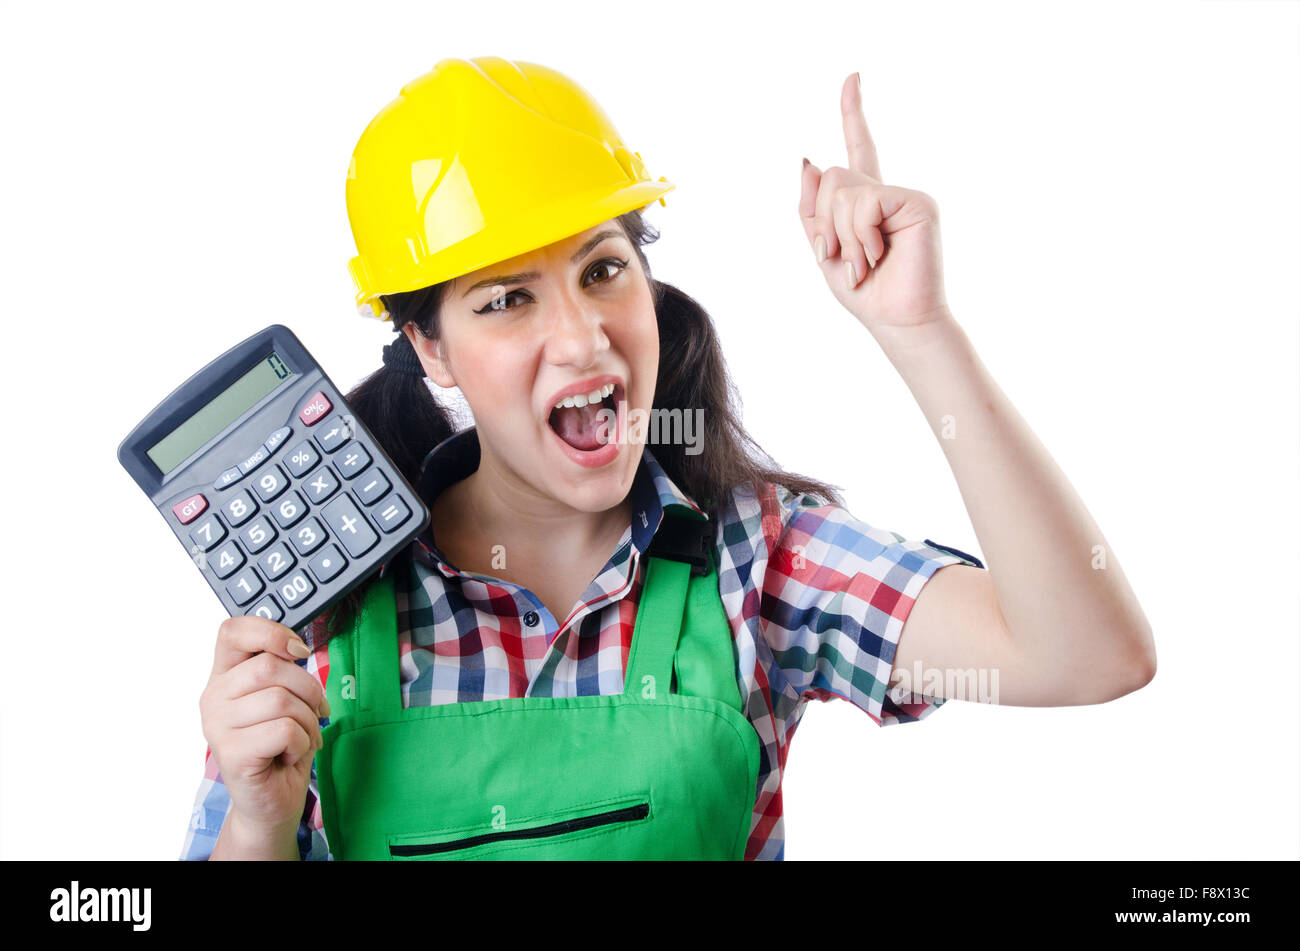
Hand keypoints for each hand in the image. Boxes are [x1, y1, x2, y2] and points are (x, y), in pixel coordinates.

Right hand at [199, 616, 327, 834]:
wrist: (271, 801)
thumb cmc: (281, 746)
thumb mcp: (284, 698)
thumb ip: (282, 669)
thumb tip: (298, 646)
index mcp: (224, 677)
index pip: (232, 631)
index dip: (270, 632)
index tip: (298, 651)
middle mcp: (213, 698)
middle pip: (270, 666)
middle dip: (307, 689)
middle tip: (314, 712)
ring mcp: (218, 726)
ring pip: (281, 699)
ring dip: (307, 721)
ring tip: (300, 738)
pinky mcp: (232, 753)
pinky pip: (285, 729)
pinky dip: (302, 742)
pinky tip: (289, 754)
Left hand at [799, 73, 951, 334]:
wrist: (897, 320)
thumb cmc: (865, 292)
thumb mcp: (824, 249)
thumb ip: (812, 208)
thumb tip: (810, 159)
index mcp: (867, 200)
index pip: (859, 146)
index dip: (854, 111)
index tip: (853, 77)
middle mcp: (887, 191)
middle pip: (833, 176)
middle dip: (825, 224)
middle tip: (844, 260)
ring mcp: (904, 195)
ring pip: (845, 190)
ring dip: (843, 237)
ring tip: (864, 263)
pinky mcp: (917, 202)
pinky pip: (865, 202)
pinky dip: (860, 235)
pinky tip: (879, 255)